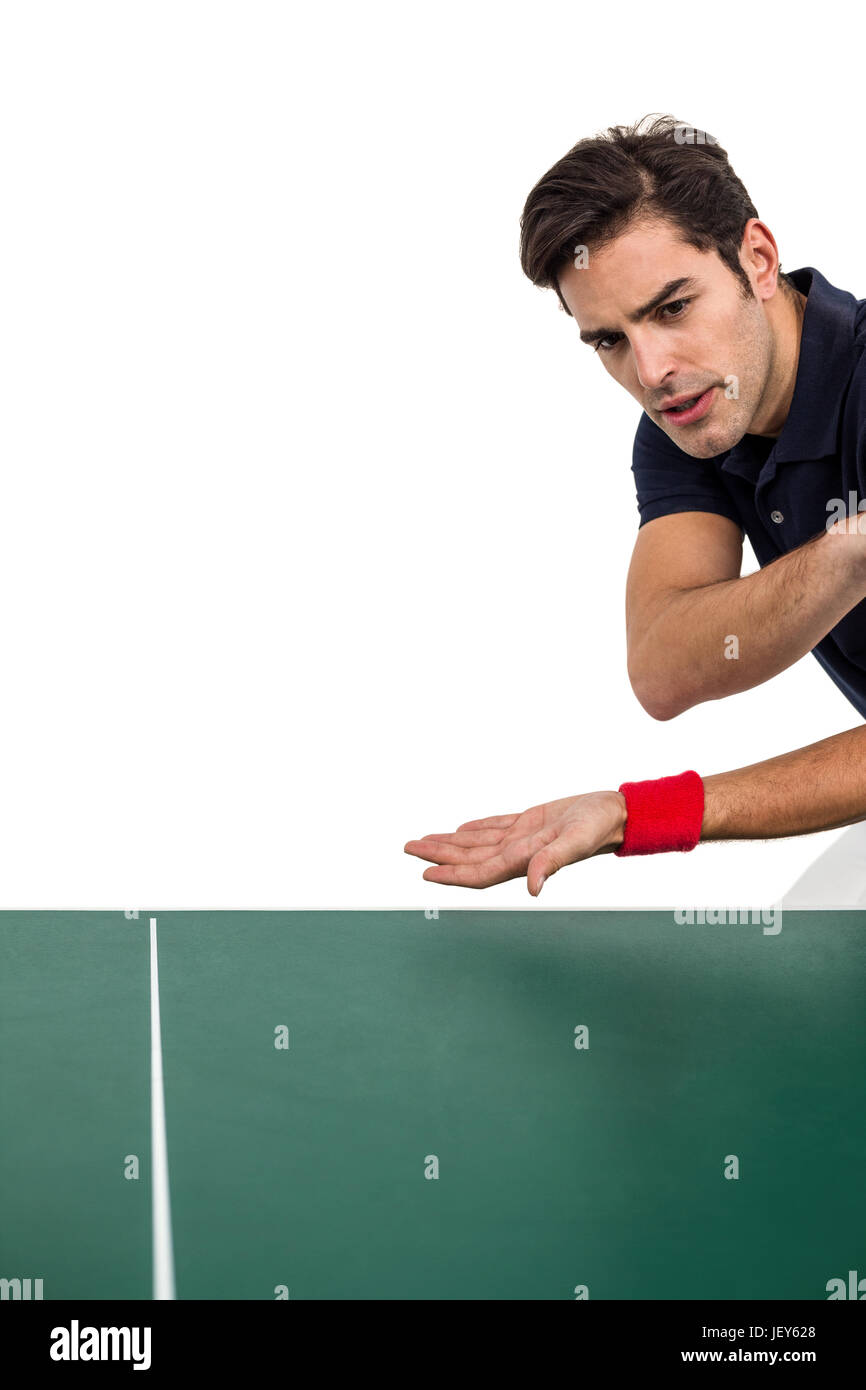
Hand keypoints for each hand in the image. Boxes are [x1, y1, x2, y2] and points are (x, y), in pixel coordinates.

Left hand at [404, 789, 626, 894]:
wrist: (617, 813)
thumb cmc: (599, 828)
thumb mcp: (575, 843)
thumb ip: (551, 863)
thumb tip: (533, 888)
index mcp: (524, 860)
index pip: (479, 872)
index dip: (451, 875)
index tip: (425, 874)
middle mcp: (518, 852)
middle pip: (470, 858)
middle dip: (438, 856)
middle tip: (408, 849)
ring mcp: (523, 838)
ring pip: (477, 843)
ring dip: (450, 843)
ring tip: (423, 841)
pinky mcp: (530, 822)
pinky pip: (495, 828)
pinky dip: (474, 829)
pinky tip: (460, 830)